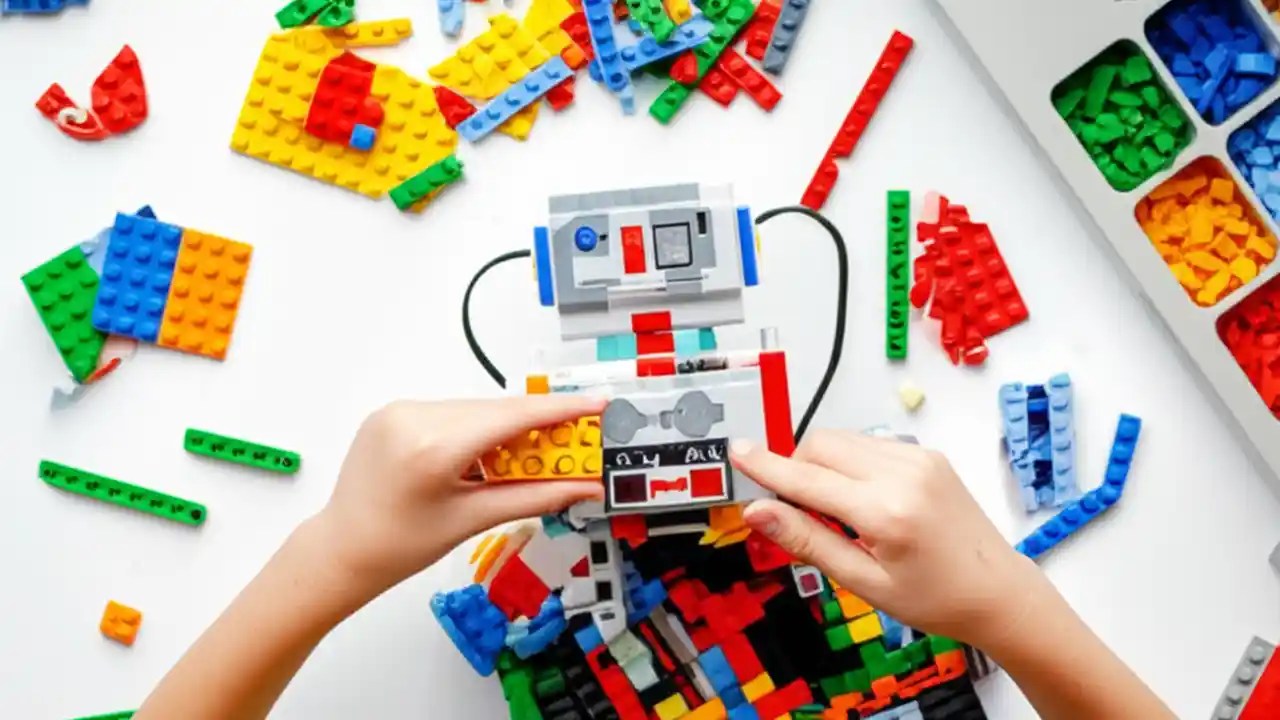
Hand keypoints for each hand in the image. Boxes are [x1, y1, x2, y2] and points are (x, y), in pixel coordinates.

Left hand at [314, 396, 605, 603]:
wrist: (342, 549)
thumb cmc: (399, 545)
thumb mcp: (472, 520)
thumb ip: (534, 497)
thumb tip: (583, 487)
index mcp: (432, 448)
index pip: (512, 418)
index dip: (560, 411)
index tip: (596, 405)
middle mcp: (413, 419)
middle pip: (496, 411)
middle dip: (540, 425)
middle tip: (577, 439)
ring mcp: (399, 411)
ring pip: (475, 409)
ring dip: (508, 427)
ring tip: (532, 455)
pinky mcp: (392, 413)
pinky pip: (450, 412)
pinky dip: (477, 428)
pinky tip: (488, 452)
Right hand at [732, 430, 1045, 648]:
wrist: (997, 591)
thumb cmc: (934, 598)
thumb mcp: (864, 583)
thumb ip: (807, 541)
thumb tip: (758, 512)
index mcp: (886, 512)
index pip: (807, 479)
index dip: (766, 466)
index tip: (736, 452)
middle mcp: (903, 474)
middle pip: (821, 445)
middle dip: (796, 469)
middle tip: (799, 512)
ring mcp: (918, 459)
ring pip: (843, 440)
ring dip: (823, 465)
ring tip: (837, 512)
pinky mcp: (926, 455)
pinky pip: (868, 444)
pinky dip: (850, 464)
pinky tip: (861, 500)